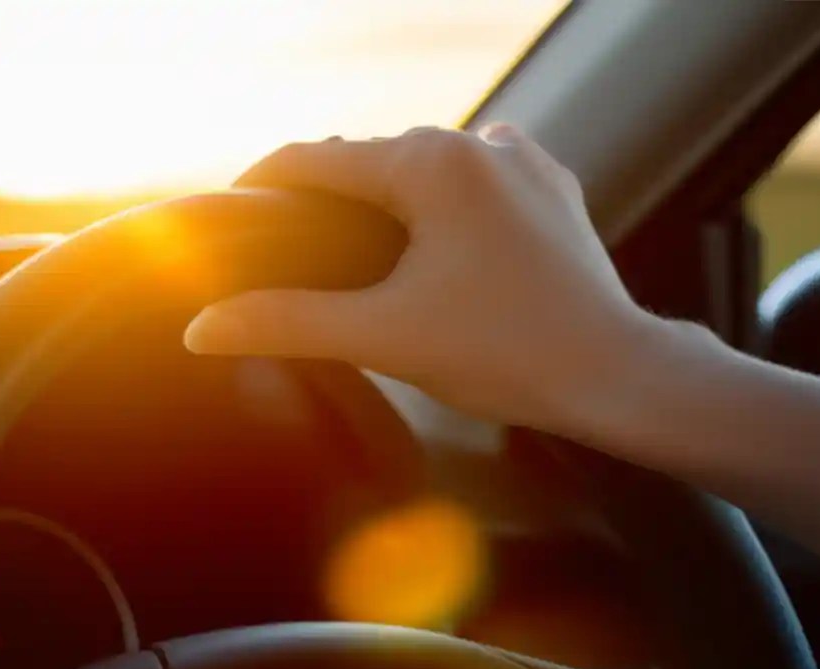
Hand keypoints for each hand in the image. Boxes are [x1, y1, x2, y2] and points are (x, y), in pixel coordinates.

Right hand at [184, 125, 658, 434]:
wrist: (617, 376)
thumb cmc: (504, 354)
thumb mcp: (382, 337)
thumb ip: (286, 323)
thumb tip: (201, 328)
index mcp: (430, 162)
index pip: (313, 159)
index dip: (260, 187)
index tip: (229, 219)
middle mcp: (477, 142)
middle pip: (367, 162)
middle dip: (323, 200)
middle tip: (284, 249)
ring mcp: (520, 160)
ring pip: (421, 169)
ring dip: (382, 203)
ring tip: (352, 253)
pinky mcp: (548, 188)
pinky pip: (470, 182)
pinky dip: (437, 206)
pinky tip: (428, 248)